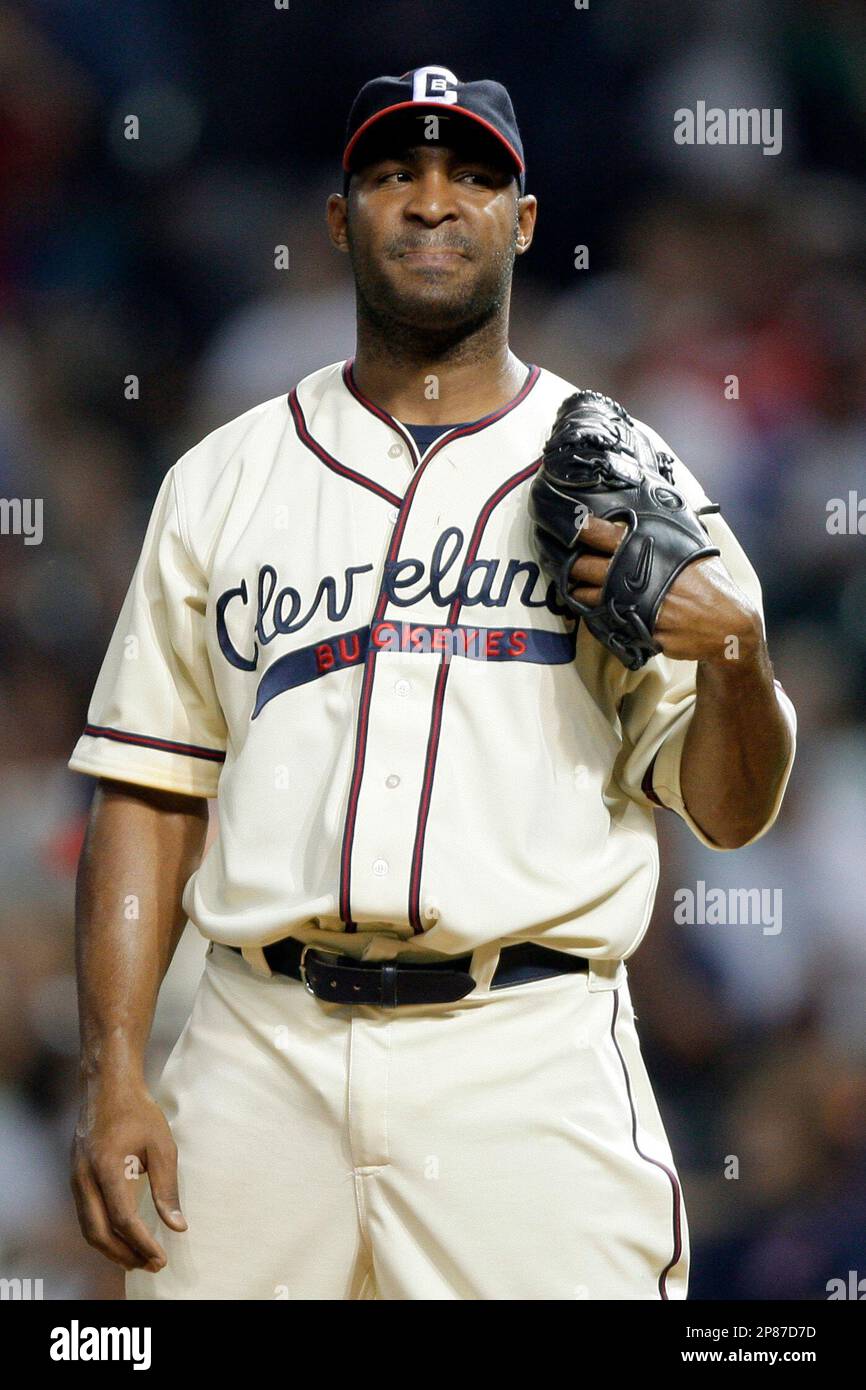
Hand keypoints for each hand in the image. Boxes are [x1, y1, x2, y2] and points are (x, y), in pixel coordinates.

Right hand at [70, 1080, 186, 1272]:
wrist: (107, 1087)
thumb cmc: (138, 1112)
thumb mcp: (162, 1146)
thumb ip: (167, 1188)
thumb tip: (177, 1226)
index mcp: (107, 1169)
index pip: (123, 1220)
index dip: (142, 1243)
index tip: (161, 1258)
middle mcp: (85, 1179)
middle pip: (99, 1233)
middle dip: (125, 1255)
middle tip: (152, 1265)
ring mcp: (76, 1179)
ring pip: (89, 1228)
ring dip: (112, 1249)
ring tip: (138, 1259)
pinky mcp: (76, 1178)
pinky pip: (86, 1216)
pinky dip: (103, 1233)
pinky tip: (122, 1238)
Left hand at [567, 515, 761, 664]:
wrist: (728, 626)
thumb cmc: (712, 584)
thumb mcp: (694, 549)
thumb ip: (669, 535)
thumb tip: (659, 511)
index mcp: (651, 550)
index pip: (606, 534)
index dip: (584, 529)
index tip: (572, 526)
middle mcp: (638, 575)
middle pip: (585, 566)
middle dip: (573, 563)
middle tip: (568, 560)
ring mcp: (634, 604)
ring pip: (590, 595)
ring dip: (580, 590)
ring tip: (576, 585)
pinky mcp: (634, 628)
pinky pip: (606, 619)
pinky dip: (599, 613)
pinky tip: (597, 607)